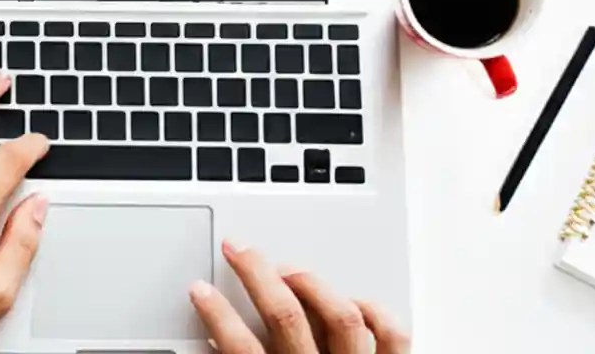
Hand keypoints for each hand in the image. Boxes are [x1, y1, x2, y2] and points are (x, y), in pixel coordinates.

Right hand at [190, 241, 410, 353]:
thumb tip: (215, 350)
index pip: (239, 348)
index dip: (216, 313)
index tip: (200, 290)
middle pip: (285, 316)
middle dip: (256, 273)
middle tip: (239, 250)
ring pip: (340, 316)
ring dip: (311, 283)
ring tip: (289, 268)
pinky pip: (393, 337)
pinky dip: (374, 312)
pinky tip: (353, 300)